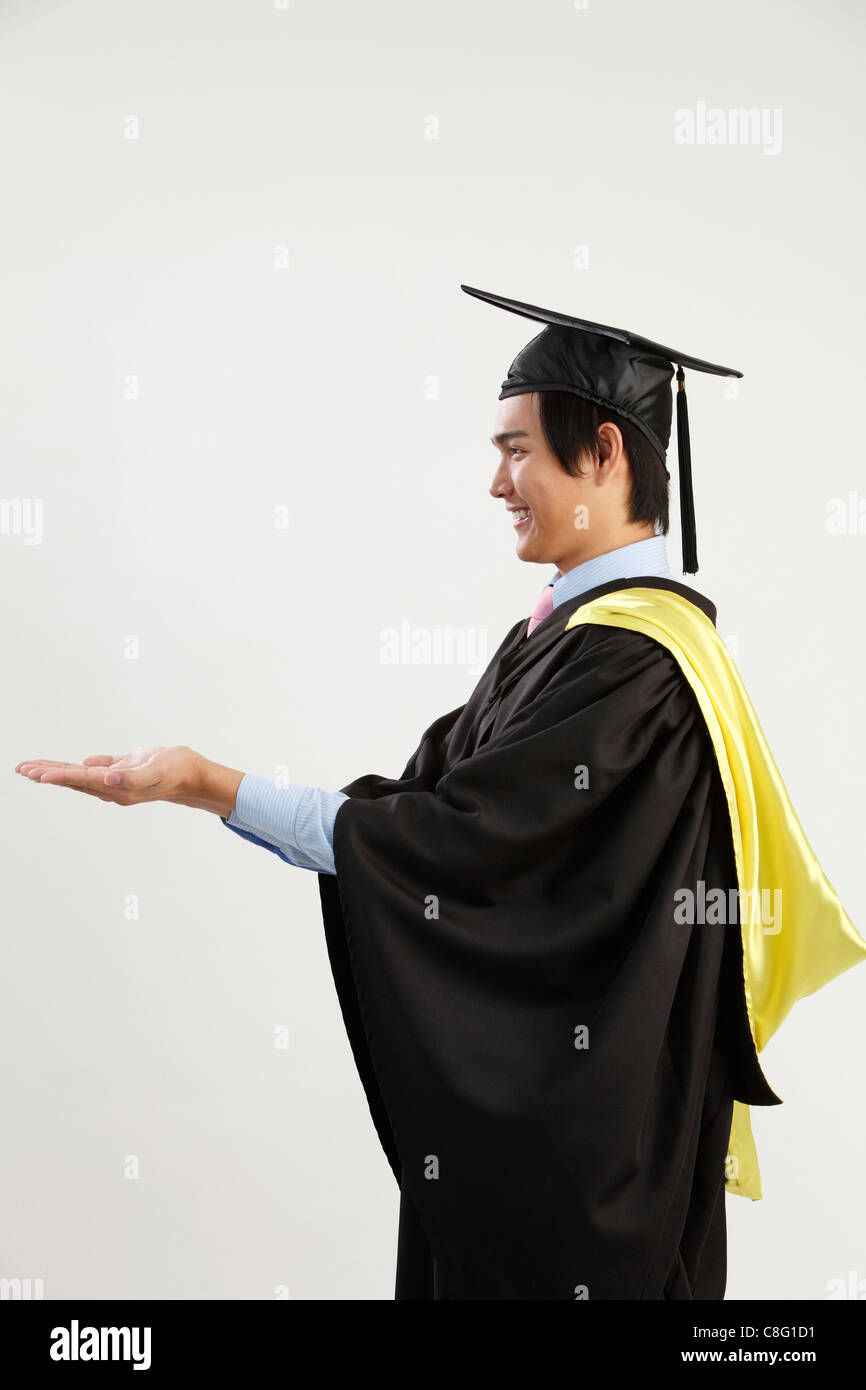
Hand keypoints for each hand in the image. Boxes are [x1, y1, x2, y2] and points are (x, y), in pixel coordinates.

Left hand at [15, 745, 202, 806]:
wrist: (195, 775)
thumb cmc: (178, 770)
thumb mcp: (157, 770)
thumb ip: (132, 776)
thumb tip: (108, 779)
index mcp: (119, 788)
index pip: (81, 779)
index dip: (58, 776)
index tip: (37, 774)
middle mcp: (113, 788)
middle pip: (73, 780)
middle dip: (46, 774)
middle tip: (21, 769)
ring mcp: (117, 781)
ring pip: (79, 776)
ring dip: (56, 771)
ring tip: (33, 769)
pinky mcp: (123, 772)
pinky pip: (95, 769)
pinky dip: (78, 767)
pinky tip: (72, 764)